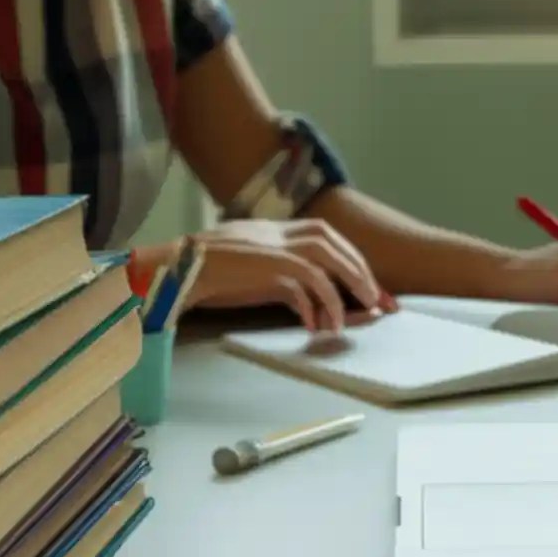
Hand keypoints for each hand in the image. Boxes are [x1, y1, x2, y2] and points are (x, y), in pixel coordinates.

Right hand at [184, 219, 397, 331]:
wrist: (175, 271)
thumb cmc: (207, 277)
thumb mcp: (252, 275)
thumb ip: (282, 281)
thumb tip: (308, 304)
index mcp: (275, 231)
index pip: (325, 237)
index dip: (352, 260)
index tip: (371, 288)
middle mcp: (276, 232)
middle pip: (332, 242)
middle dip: (362, 271)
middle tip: (382, 301)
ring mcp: (271, 244)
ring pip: (326, 256)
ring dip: (350, 282)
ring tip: (365, 310)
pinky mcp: (267, 262)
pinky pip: (307, 280)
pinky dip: (321, 302)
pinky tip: (321, 325)